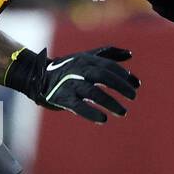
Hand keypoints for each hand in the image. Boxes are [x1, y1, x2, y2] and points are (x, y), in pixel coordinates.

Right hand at [4, 45, 139, 123]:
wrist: (38, 76)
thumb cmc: (68, 67)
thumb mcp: (86, 57)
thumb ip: (108, 54)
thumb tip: (130, 55)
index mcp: (86, 60)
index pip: (108, 66)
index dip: (123, 75)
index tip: (136, 85)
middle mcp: (78, 70)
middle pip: (102, 76)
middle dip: (120, 86)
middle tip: (133, 97)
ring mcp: (69, 84)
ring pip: (93, 92)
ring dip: (110, 102)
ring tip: (123, 112)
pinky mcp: (62, 98)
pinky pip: (78, 106)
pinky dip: (91, 113)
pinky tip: (103, 120)